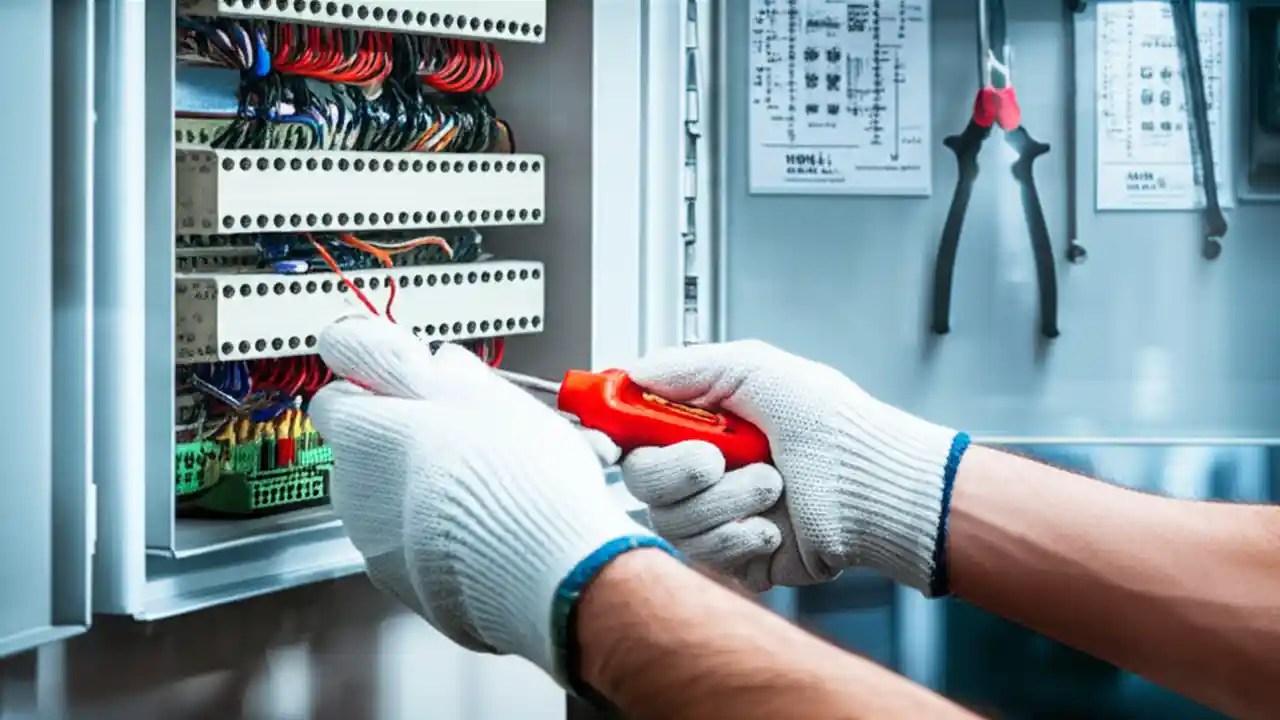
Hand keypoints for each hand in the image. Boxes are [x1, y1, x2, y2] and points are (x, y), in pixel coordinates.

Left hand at [308, 317, 670, 684]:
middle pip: (360, 434)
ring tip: (477, 487)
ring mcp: (370, 535)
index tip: (401, 368)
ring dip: (414, 484)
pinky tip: (477, 527)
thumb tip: (441, 364)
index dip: (375, 363)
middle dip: (398, 431)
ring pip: (379, 490)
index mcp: (369, 423)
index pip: (340, 371)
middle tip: (455, 432)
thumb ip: (453, 374)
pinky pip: (401, 540)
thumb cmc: (523, 484)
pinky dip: (428, 532)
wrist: (549, 573)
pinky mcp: (395, 579)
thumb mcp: (496, 399)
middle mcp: (355, 479)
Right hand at [619, 341, 966, 595]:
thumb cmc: (836, 428)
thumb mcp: (759, 369)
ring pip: (673, 521)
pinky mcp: (737, 558)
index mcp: (704, 421)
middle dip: (675, 470)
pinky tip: (775, 523)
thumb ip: (690, 367)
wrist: (876, 487)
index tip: (608, 437)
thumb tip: (635, 371)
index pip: (632, 427)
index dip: (609, 433)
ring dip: (725, 502)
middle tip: (715, 458)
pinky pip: (706, 558)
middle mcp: (706, 468)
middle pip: (641, 480)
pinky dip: (740, 538)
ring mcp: (720, 515)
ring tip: (773, 483)